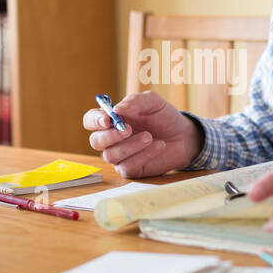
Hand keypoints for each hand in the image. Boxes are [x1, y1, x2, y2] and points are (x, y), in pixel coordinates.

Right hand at [82, 91, 203, 177]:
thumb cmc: (163, 117)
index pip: (90, 120)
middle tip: (128, 129)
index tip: (107, 119)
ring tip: (150, 136)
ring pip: (111, 155)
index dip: (95, 120)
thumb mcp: (152, 102)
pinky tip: (158, 146)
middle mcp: (111, 139)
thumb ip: (134, 102)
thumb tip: (116, 110)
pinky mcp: (131, 170)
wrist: (183, 136)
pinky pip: (127, 166)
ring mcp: (119, 156)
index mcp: (111, 120)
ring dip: (130, 145)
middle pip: (95, 141)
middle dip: (111, 136)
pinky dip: (143, 155)